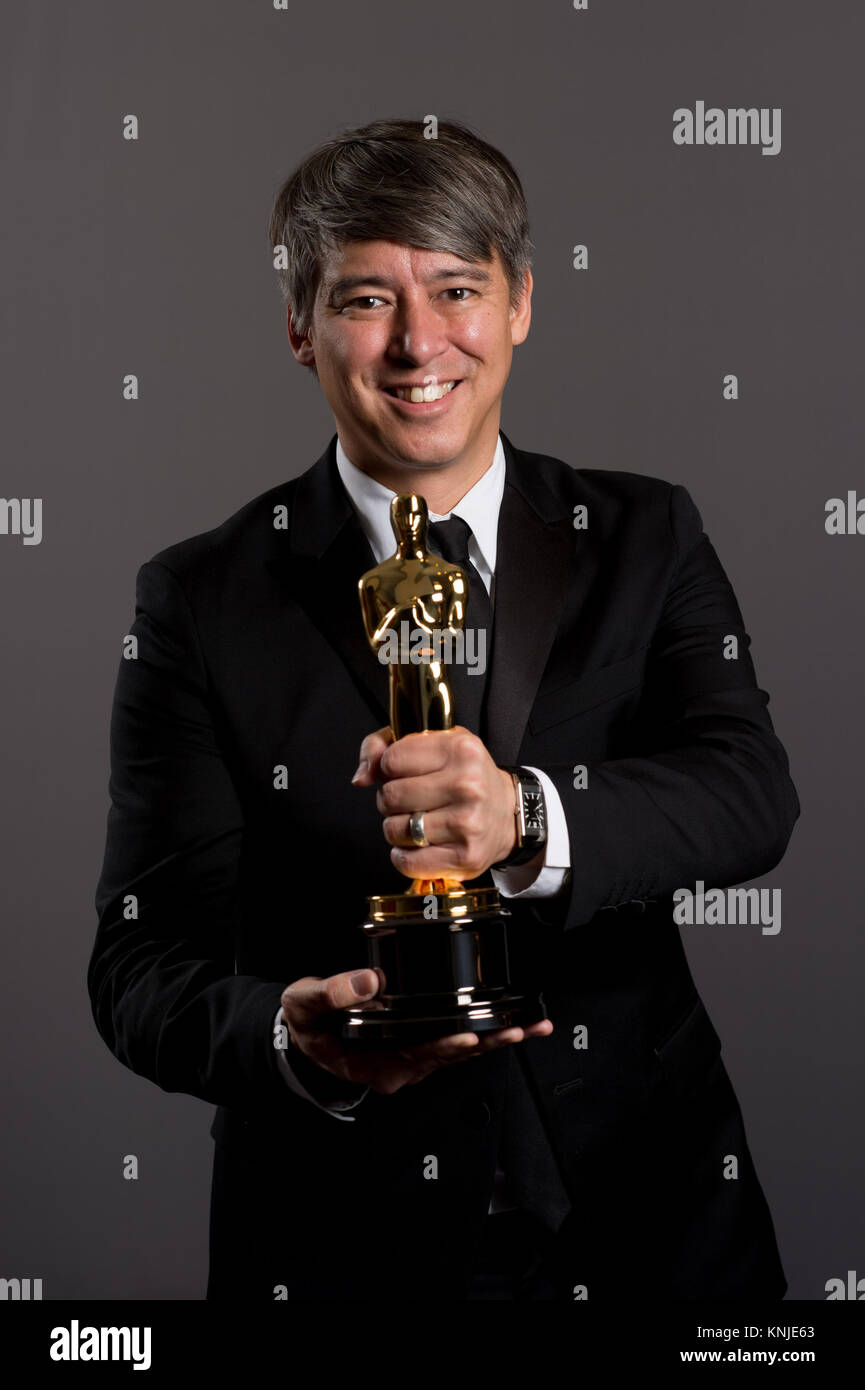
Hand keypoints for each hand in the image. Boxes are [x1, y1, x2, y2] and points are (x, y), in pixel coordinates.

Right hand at [280, 968, 552, 1096]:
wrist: (305, 1032)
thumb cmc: (306, 1024)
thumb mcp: (305, 1005)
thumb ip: (333, 993)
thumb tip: (369, 980)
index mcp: (376, 1065)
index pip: (418, 1056)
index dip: (444, 1046)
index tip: (468, 1034)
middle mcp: (401, 1068)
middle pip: (451, 1055)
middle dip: (488, 1041)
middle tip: (519, 1029)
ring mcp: (414, 1058)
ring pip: (460, 1049)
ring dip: (495, 1037)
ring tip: (529, 1026)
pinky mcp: (421, 1044)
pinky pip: (456, 1038)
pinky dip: (484, 1029)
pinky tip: (510, 1020)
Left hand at [351, 725, 517, 880]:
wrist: (509, 814)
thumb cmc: (465, 776)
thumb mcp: (434, 743)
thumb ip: (384, 745)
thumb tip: (360, 778)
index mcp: (460, 749)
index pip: (391, 760)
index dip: (388, 768)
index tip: (403, 772)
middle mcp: (467, 785)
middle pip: (389, 796)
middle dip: (390, 800)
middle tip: (411, 800)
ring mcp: (467, 823)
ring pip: (394, 830)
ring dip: (397, 828)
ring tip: (417, 821)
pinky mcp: (465, 857)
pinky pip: (407, 862)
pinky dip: (403, 856)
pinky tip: (418, 845)